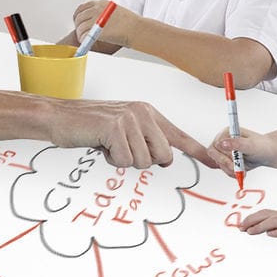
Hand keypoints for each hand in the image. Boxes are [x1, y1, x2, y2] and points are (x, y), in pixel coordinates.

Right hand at [49, 100, 225, 170]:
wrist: (60, 117)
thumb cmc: (90, 127)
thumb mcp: (122, 130)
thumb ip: (144, 141)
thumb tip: (162, 159)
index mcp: (148, 112)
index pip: (179, 136)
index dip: (198, 152)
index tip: (216, 164)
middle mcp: (143, 113)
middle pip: (162, 157)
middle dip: (142, 161)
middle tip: (121, 150)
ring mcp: (130, 119)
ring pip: (143, 162)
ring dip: (123, 160)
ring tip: (108, 145)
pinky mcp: (115, 128)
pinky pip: (123, 160)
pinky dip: (110, 159)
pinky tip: (100, 144)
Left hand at [72, 0, 137, 46]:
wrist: (135, 29)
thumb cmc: (129, 23)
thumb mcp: (113, 11)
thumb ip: (103, 13)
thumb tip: (94, 21)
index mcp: (100, 4)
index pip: (82, 8)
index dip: (78, 16)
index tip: (78, 22)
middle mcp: (96, 9)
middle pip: (79, 17)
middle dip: (78, 26)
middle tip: (81, 33)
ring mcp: (96, 19)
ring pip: (80, 27)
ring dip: (80, 34)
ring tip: (84, 40)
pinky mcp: (96, 29)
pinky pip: (83, 35)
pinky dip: (83, 40)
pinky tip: (86, 43)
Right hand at [210, 125, 272, 166]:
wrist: (266, 153)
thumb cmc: (261, 147)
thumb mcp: (251, 145)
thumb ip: (237, 143)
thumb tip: (222, 143)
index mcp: (227, 133)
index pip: (216, 145)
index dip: (223, 155)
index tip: (234, 160)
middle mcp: (223, 141)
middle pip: (214, 154)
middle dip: (226, 163)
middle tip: (236, 168)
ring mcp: (224, 151)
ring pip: (219, 163)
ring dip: (230, 170)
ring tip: (242, 170)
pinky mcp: (226, 159)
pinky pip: (224, 169)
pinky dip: (231, 173)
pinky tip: (240, 172)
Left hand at [239, 202, 276, 238]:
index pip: (274, 212)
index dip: (259, 217)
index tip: (249, 222)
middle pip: (268, 214)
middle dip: (252, 220)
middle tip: (240, 227)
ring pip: (272, 221)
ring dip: (257, 226)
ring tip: (246, 231)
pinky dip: (276, 231)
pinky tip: (268, 234)